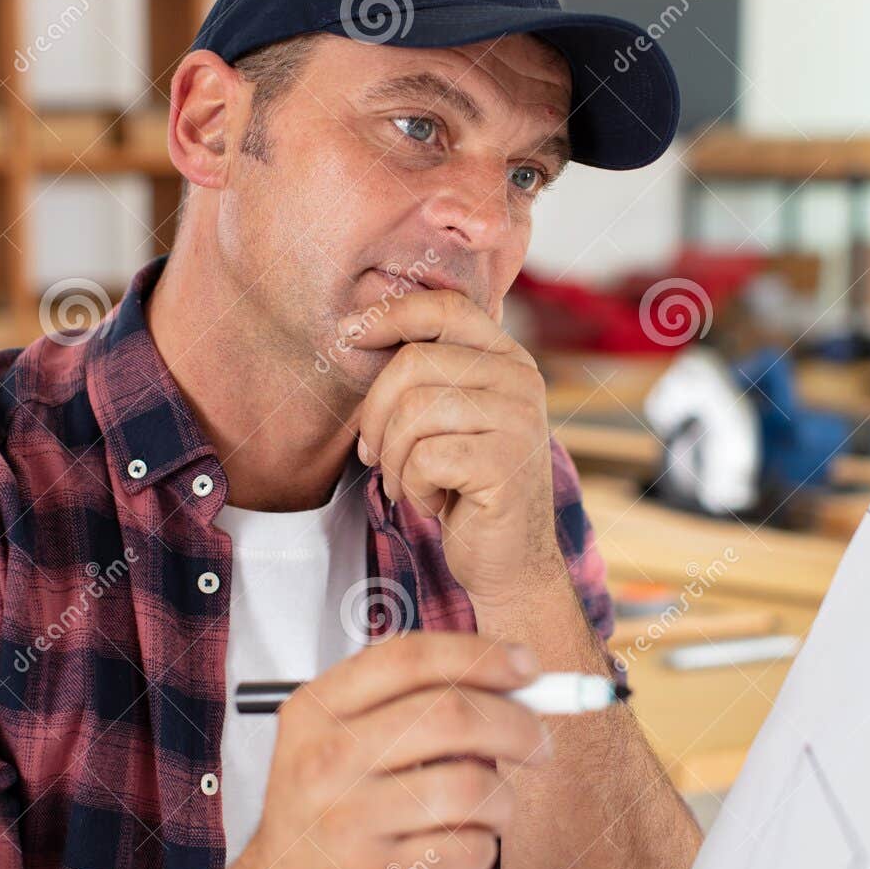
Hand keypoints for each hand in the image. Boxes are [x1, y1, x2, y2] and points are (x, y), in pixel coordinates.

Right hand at [232, 632, 550, 868]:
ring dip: (503, 799)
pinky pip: (470, 849)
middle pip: (453, 715)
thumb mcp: (338, 739)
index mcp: (316, 710)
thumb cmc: (331, 810)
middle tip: (540, 745)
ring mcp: (349, 821)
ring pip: (474, 786)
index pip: (411, 659)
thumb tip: (516, 677)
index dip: (482, 655)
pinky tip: (456, 847)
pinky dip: (482, 847)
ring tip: (492, 809)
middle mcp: (326, 759)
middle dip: (517, 725)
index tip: (528, 668)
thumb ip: (411, 700)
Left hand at [343, 289, 562, 608]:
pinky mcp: (508, 464)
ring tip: (409, 484)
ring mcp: (520, 420)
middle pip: (415, 362)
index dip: (390, 315)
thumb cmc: (465, 487)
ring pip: (415, 411)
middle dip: (376, 414)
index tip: (348, 336)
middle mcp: (521, 379)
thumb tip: (354, 330)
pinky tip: (431, 504)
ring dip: (395, 459)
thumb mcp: (447, 419)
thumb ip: (424, 374)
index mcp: (506, 358)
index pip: (444, 308)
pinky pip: (426, 458)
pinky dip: (414, 488)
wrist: (509, 560)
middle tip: (375, 455)